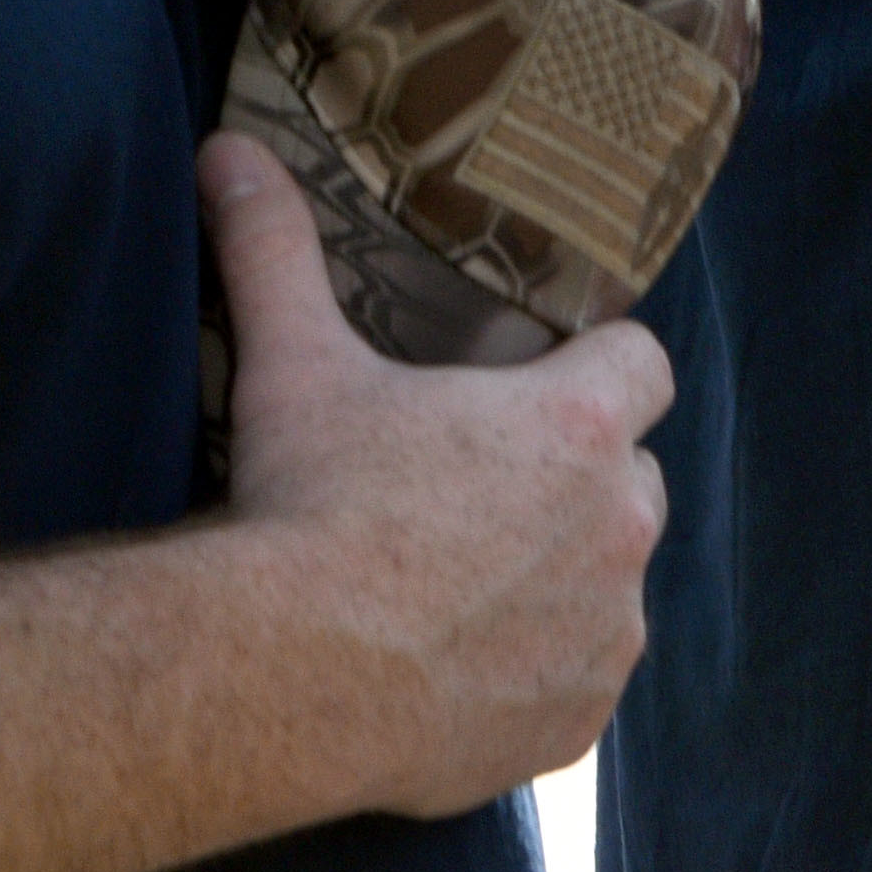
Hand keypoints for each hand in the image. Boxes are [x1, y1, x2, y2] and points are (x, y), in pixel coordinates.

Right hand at [197, 135, 670, 810]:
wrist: (277, 680)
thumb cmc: (301, 510)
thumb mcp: (291, 366)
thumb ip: (274, 249)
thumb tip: (228, 150)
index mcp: (577, 425)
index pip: (643, 364)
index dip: (597, 371)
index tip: (537, 388)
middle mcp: (620, 523)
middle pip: (630, 476)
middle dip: (572, 481)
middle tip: (473, 495)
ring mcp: (609, 629)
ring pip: (607, 584)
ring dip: (557, 579)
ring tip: (457, 588)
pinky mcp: (578, 721)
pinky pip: (579, 682)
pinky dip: (536, 673)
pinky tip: (459, 669)